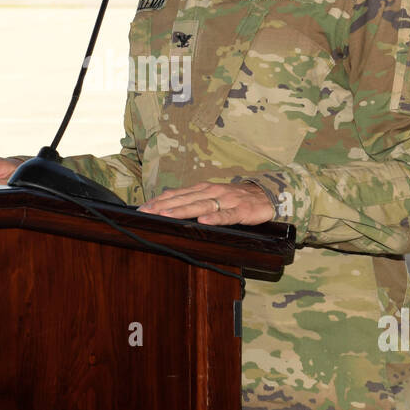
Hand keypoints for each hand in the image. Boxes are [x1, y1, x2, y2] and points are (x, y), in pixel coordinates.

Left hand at [137, 181, 274, 225]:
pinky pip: (226, 215)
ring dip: (183, 210)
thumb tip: (169, 208)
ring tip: (166, 215)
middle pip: (184, 199)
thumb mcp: (213, 196)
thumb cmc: (236, 197)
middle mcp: (212, 191)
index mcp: (203, 188)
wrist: (267, 194)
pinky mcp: (241, 210)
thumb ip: (194, 200)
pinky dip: (215, 218)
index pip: (177, 194)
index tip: (142, 208)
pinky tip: (204, 221)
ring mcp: (226, 200)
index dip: (159, 200)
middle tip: (146, 212)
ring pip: (201, 205)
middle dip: (163, 206)